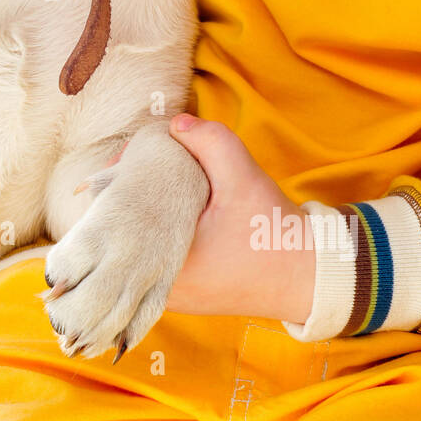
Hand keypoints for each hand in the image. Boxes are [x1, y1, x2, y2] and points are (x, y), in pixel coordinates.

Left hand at [76, 116, 316, 322]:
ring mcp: (169, 296)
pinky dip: (156, 233)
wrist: (308, 275)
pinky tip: (168, 209)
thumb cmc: (274, 231)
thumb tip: (175, 124)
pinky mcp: (183, 294)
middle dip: (125, 196)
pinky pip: (154, 259)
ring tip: (151, 183)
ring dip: (140, 216)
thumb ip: (209, 141)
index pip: (112, 223)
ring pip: (135, 248)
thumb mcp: (243, 177)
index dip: (114, 183)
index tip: (129, 159)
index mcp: (164, 265)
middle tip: (139, 165)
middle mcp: (157, 288)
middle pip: (118, 236)